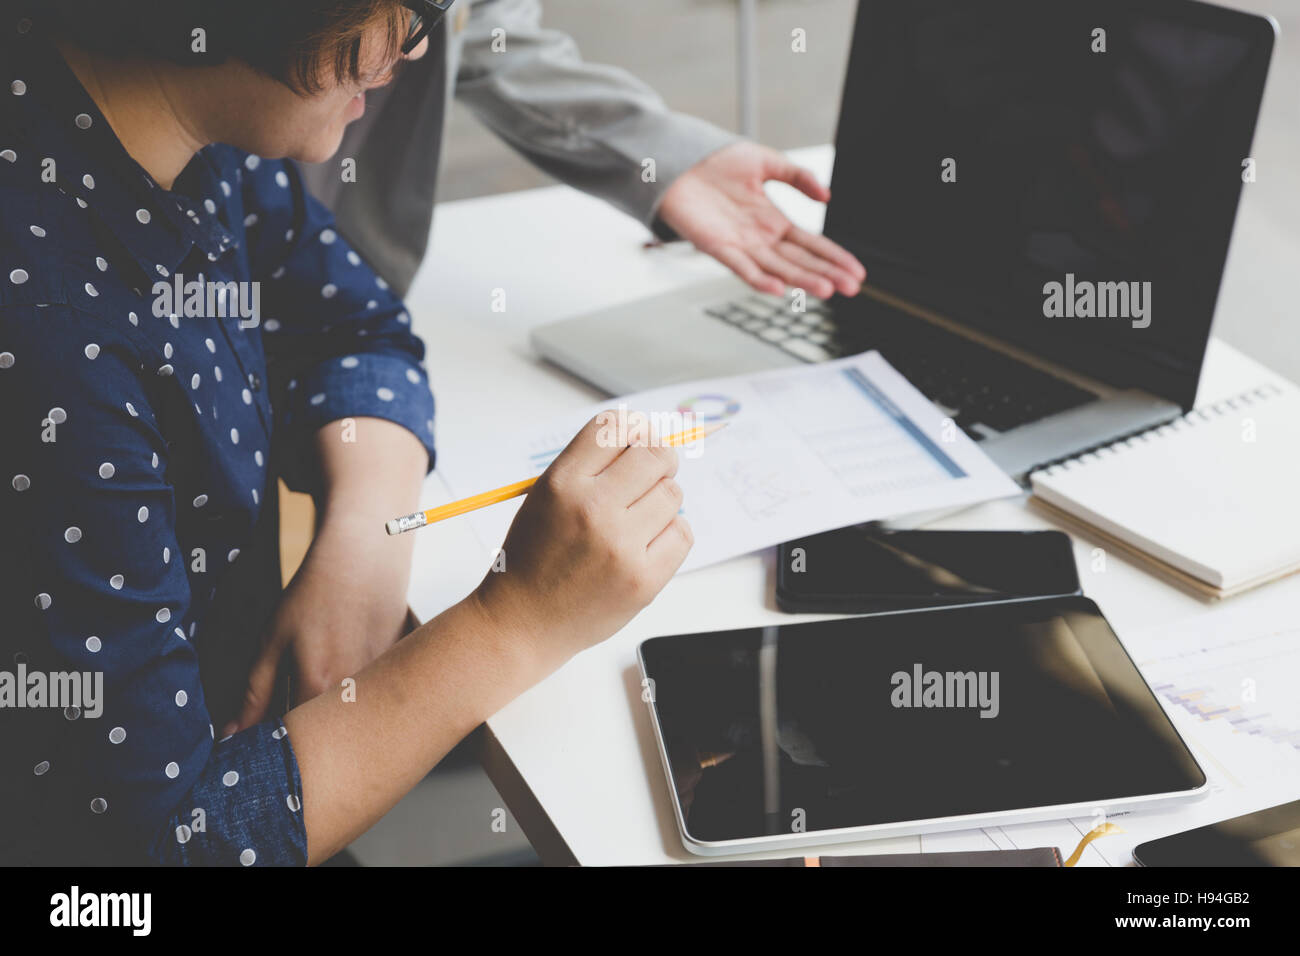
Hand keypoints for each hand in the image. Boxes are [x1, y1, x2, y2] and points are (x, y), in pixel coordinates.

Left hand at [223, 510, 413, 735]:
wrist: (366, 556)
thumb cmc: (316, 593)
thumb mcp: (273, 640)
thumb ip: (253, 694)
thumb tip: (231, 735)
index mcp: (317, 688)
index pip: (291, 743)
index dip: (272, 749)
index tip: (258, 749)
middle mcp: (356, 694)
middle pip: (327, 741)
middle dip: (307, 745)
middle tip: (291, 727)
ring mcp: (383, 686)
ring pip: (353, 726)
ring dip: (335, 727)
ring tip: (324, 698)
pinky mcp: (401, 676)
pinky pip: (376, 707)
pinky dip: (361, 707)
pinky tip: (353, 686)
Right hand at [472, 410, 693, 670]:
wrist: (523, 622)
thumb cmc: (535, 557)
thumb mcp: (544, 497)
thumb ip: (589, 467)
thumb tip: (645, 438)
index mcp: (562, 483)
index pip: (615, 427)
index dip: (634, 428)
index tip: (639, 439)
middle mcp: (592, 509)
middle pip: (655, 455)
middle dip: (659, 459)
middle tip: (654, 471)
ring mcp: (621, 546)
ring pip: (673, 494)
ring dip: (662, 501)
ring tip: (638, 519)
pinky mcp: (643, 579)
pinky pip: (682, 534)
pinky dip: (670, 534)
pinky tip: (646, 543)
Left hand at [656, 141, 865, 299]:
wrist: (678, 159)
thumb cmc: (715, 163)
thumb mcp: (766, 162)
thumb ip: (798, 177)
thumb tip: (827, 197)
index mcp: (773, 220)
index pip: (811, 244)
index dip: (834, 257)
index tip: (856, 272)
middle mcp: (760, 237)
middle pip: (800, 261)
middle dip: (827, 274)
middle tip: (852, 288)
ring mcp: (740, 245)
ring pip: (778, 268)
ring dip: (802, 280)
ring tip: (826, 290)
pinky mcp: (717, 247)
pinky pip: (742, 267)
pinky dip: (760, 279)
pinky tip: (778, 289)